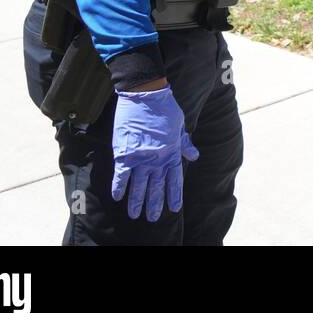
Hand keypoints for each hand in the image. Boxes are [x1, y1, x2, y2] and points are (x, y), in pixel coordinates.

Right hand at [111, 85, 199, 220]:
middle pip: (156, 186)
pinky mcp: (125, 152)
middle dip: (154, 203)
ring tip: (135, 215)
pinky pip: (122, 174)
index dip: (174, 195)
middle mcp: (157, 158)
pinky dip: (119, 186)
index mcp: (172, 152)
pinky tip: (118, 198)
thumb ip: (185, 143)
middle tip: (153, 218)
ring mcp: (141, 157)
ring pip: (139, 184)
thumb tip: (194, 157)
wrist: (145, 95)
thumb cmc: (166, 107)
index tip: (174, 208)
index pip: (174, 179)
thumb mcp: (181, 125)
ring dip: (137, 201)